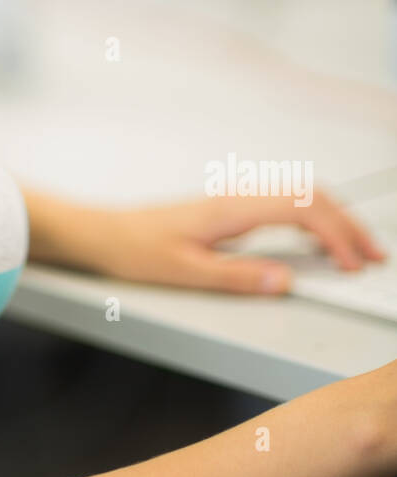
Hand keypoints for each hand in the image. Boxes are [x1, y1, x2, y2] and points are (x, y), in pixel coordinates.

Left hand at [90, 190, 386, 294]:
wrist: (107, 233)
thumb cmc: (138, 251)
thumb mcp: (186, 273)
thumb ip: (238, 278)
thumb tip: (286, 281)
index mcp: (231, 209)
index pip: (301, 210)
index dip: (335, 236)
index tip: (353, 265)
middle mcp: (238, 197)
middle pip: (310, 196)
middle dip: (349, 223)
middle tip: (374, 256)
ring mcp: (236, 199)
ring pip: (301, 195)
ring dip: (335, 218)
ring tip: (357, 250)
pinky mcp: (233, 208)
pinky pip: (286, 203)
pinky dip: (315, 218)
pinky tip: (320, 242)